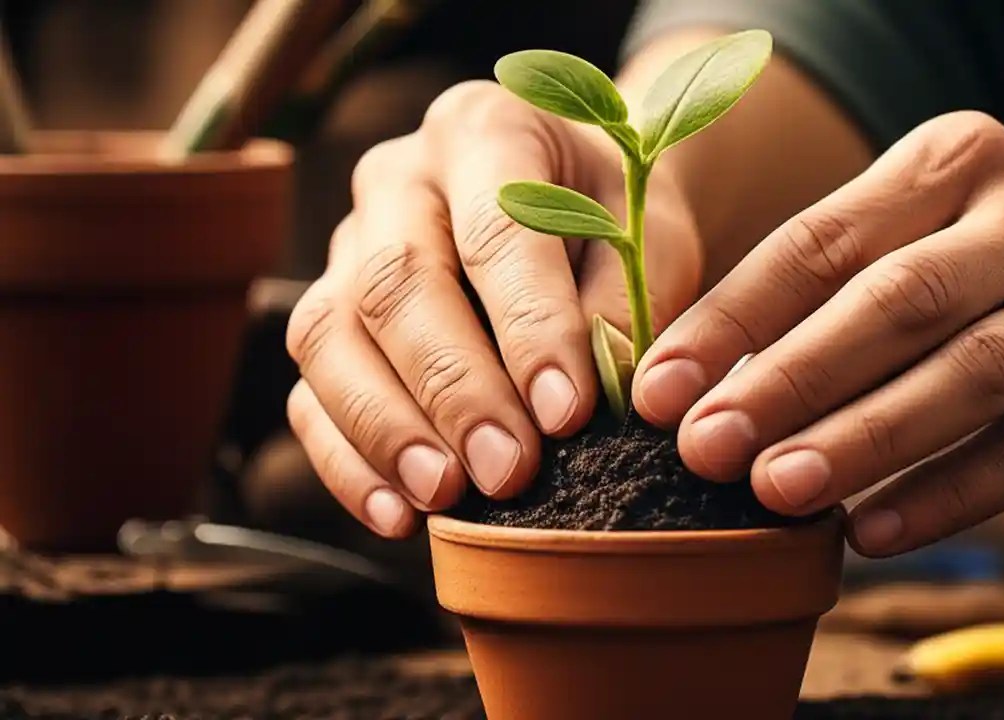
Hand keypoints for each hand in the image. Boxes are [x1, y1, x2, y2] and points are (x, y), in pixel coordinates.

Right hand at [286, 81, 700, 537]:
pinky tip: (397, 513)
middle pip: (395, 283)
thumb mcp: (648, 238)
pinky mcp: (330, 318)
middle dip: (453, 387)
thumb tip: (596, 396)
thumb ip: (626, 304)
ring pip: (330, 335)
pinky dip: (347, 460)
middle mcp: (397, 180)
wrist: (571, 204)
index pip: (496, 232)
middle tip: (508, 470)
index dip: (530, 327)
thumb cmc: (613, 220)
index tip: (567, 413)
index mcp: (484, 130)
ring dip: (386, 428)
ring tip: (446, 496)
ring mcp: (347, 247)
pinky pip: (310, 390)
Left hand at [632, 111, 1003, 555]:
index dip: (732, 320)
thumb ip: (830, 279)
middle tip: (705, 447)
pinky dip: (948, 496)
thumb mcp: (930, 212)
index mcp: (952, 162)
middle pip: (894, 304)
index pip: (820, 242)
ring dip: (863, 439)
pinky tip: (872, 530)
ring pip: (966, 377)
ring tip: (776, 491)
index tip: (659, 388)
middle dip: (790, 380)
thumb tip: (702, 375)